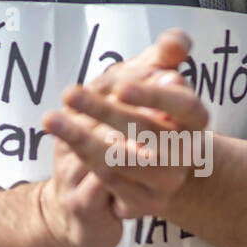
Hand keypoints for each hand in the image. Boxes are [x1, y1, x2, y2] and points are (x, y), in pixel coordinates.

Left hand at [41, 28, 208, 222]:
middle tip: (70, 93)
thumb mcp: (150, 78)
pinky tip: (66, 146)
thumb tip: (177, 41)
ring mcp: (167, 183)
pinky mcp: (144, 205)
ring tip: (53, 119)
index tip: (121, 87)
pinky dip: (88, 162)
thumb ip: (163, 56)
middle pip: (148, 132)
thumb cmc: (142, 113)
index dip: (156, 97)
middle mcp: (186, 154)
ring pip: (124, 161)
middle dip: (105, 111)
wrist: (140, 165)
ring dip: (84, 139)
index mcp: (193, 120)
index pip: (186, 106)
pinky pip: (112, 184)